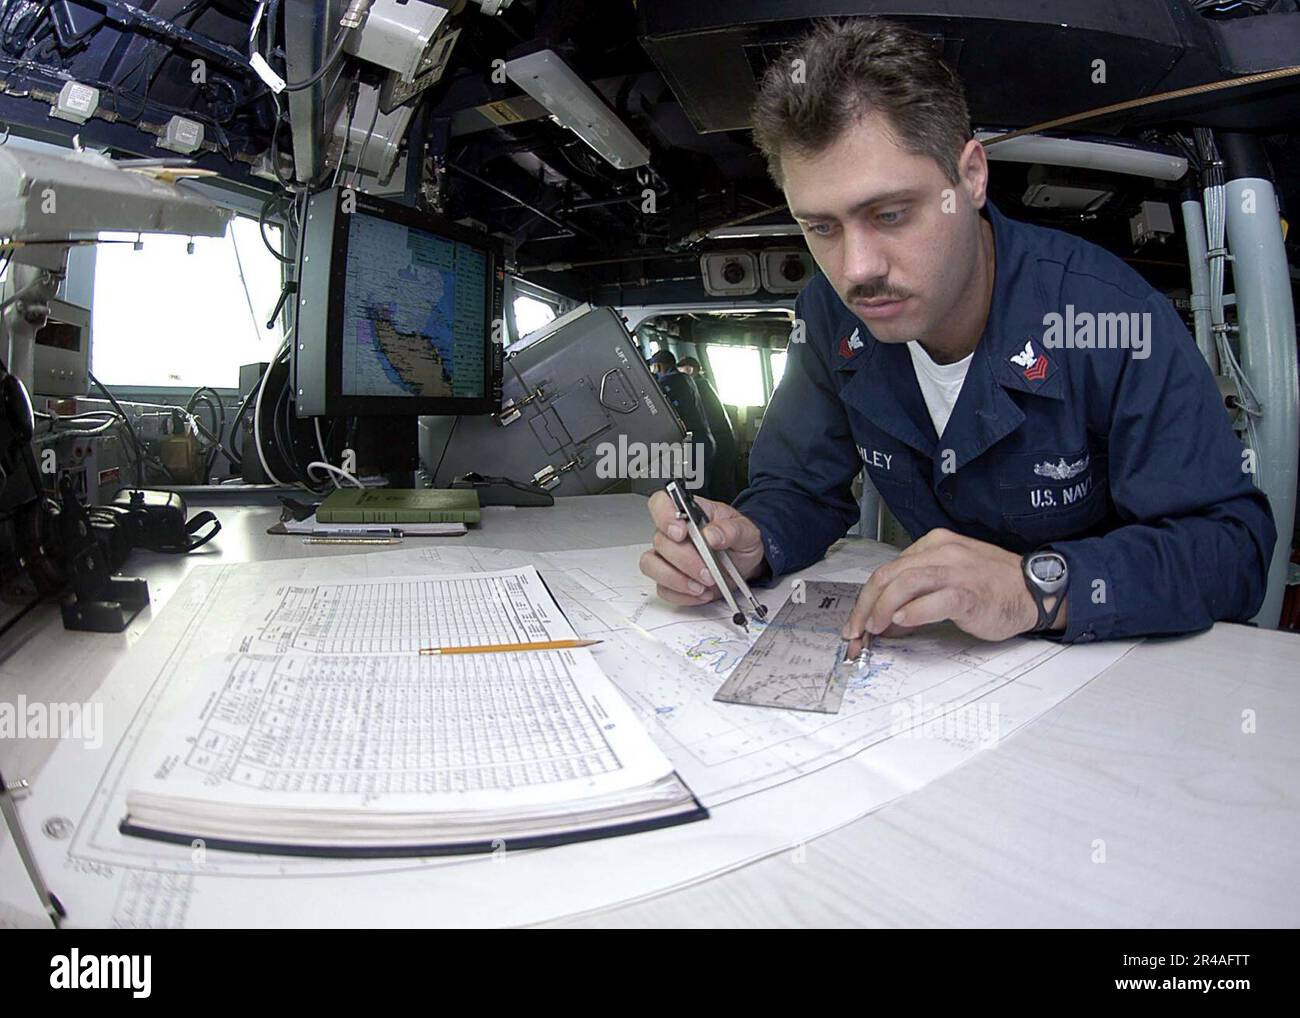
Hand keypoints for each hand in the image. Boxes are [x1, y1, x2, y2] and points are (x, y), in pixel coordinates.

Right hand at [640, 490, 765, 605]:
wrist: (744, 565)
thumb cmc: (738, 541)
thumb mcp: (746, 530)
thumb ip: (731, 530)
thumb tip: (712, 534)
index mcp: (688, 513)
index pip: (661, 503)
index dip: (664, 516)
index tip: (681, 533)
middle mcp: (672, 533)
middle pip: (660, 541)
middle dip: (685, 560)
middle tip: (708, 571)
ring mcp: (667, 557)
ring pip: (652, 565)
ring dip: (677, 580)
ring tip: (702, 586)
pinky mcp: (668, 579)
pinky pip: (662, 588)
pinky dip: (682, 595)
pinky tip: (701, 593)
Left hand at [842, 528, 1064, 652]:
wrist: (1035, 590)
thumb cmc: (993, 586)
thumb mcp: (948, 581)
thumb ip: (915, 595)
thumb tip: (884, 621)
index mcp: (933, 544)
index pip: (887, 570)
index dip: (865, 599)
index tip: (856, 623)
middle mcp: (942, 552)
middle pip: (888, 576)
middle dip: (865, 606)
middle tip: (856, 632)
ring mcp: (956, 571)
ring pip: (904, 583)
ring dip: (882, 609)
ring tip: (874, 630)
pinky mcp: (970, 593)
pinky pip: (934, 599)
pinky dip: (913, 612)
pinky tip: (901, 623)